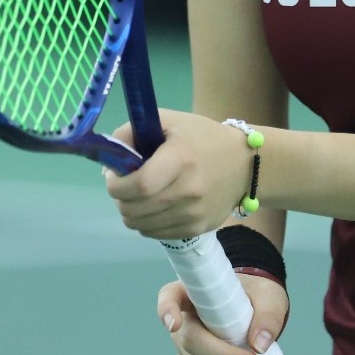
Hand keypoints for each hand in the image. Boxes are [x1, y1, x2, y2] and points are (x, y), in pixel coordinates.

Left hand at [105, 110, 251, 240]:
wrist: (246, 164)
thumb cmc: (203, 138)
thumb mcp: (170, 121)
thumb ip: (133, 131)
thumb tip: (108, 154)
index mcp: (181, 159)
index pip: (140, 185)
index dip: (117, 186)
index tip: (113, 178)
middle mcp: (189, 191)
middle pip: (135, 210)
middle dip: (120, 199)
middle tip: (124, 186)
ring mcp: (194, 214)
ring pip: (140, 226)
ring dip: (131, 212)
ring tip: (139, 196)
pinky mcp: (197, 228)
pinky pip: (155, 234)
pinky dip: (146, 223)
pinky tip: (155, 206)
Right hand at [157, 273, 288, 354]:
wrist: (258, 307)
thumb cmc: (257, 294)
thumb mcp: (268, 295)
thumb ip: (267, 315)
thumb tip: (259, 345)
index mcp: (192, 293)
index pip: (169, 297)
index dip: (167, 310)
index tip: (175, 324)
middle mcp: (183, 322)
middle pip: (192, 343)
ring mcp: (188, 349)